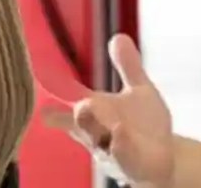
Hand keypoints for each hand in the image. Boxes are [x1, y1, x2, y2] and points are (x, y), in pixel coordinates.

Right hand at [42, 34, 174, 187]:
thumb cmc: (145, 125)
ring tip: (87, 107)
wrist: (165, 156)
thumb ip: (128, 66)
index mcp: (97, 114)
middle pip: (82, 124)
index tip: (34, 93)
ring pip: (98, 141)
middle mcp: (99, 134)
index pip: (68, 108)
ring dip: (92, 126)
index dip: (52, 102)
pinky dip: (120, 145)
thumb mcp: (139, 91)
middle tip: (76, 99)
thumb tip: (119, 36)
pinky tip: (120, 132)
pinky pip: (123, 156)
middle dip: (78, 113)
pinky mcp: (131, 164)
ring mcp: (113, 151)